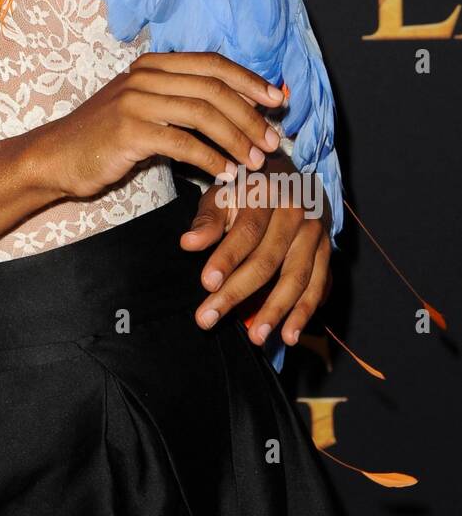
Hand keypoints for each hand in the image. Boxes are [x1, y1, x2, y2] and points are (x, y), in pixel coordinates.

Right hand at [33, 51, 284, 201]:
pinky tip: (225, 174)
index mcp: (153, 64)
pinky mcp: (128, 131)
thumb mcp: (145, 107)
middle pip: (213, 87)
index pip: (212, 63)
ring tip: (255, 162)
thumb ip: (183, 99)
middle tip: (272, 142)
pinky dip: (210, 159)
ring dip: (236, 139)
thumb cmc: (107, 136)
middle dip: (250, 115)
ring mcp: (135, 101)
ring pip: (202, 113)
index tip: (278, 101)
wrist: (57, 156)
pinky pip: (182, 143)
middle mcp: (145, 75)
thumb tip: (240, 103)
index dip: (249, 80)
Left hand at [181, 152, 333, 346]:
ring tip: (254, 337)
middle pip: (268, 259)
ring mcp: (316, 232)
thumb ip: (208, 220)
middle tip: (209, 319)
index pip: (247, 230)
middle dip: (237, 292)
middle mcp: (296, 211)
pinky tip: (288, 335)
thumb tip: (188, 243)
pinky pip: (319, 286)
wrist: (289, 177)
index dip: (227, 257)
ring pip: (297, 277)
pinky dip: (304, 313)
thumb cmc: (246, 190)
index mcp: (267, 192)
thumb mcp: (223, 194)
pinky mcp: (327, 250)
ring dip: (275, 311)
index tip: (206, 283)